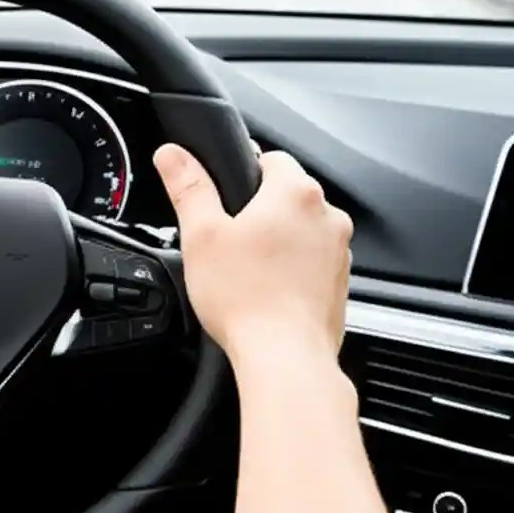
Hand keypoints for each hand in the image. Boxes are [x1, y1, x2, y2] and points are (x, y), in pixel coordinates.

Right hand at [153, 143, 351, 365]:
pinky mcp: (339, 284)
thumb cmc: (246, 299)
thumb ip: (188, 187)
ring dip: (277, 243)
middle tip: (227, 241)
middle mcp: (328, 217)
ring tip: (246, 272)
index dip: (242, 173)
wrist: (285, 357)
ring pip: (301, 232)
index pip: (271, 158)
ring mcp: (339, 252)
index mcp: (295, 192)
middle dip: (258, 213)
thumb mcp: (201, 235)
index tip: (224, 198)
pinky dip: (292, 272)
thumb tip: (173, 155)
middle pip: (286, 197)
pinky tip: (266, 292)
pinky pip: (312, 264)